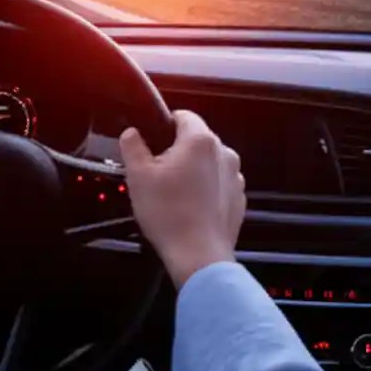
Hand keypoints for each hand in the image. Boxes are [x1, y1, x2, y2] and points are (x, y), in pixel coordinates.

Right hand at [120, 111, 244, 288]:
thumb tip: (131, 133)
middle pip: (196, 139)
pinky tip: (189, 207)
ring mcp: (236, 177)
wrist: (198, 255)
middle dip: (177, 149)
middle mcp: (224, 153)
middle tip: (157, 172)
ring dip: (193, 169)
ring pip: (208, 162)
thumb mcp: (138, 176)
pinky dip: (205, 188)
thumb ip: (133, 146)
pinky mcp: (239, 199)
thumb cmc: (167, 213)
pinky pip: (218, 183)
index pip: (183, 115)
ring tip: (173, 193)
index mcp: (200, 140)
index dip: (164, 124)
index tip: (152, 141)